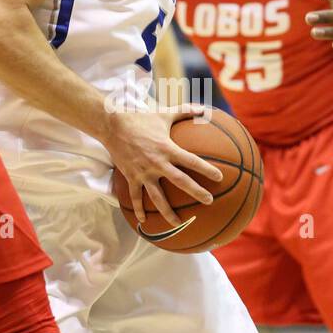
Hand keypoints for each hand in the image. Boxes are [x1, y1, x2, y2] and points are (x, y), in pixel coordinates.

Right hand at [104, 104, 222, 227]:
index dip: (206, 169)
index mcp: (167, 148)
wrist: (112, 125)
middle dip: (196, 192)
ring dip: (168, 212)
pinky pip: (135, 197)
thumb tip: (204, 108)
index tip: (219, 178)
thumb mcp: (164, 114)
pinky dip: (139, 210)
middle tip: (209, 201)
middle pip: (180, 181)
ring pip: (157, 197)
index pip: (192, 161)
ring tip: (178, 223)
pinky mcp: (131, 177)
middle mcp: (157, 163)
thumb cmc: (141, 119)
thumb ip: (185, 112)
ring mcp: (143, 173)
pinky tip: (144, 221)